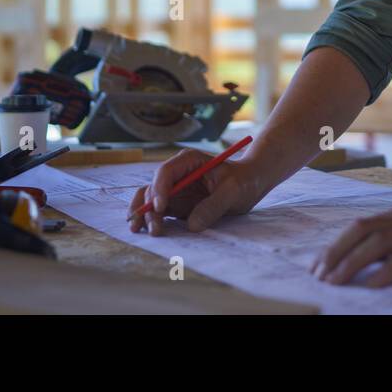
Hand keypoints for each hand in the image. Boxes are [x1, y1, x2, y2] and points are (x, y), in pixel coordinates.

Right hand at [126, 149, 268, 235]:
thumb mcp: (233, 190)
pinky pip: (159, 212)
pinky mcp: (178, 204)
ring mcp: (176, 190)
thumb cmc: (243, 180)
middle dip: (148, 208)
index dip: (159, 190)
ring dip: (144, 215)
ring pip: (151, 201)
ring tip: (140, 231)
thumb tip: (191, 225)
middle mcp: (177, 174)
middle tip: (153, 228)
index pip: (166, 172)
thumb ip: (213, 205)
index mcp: (188, 161)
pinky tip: (144, 230)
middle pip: (153, 188)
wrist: (250, 184)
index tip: (160, 208)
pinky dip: (150, 220)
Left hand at [311, 204, 391, 287]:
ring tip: (336, 282)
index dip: (334, 245)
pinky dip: (386, 271)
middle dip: (335, 253)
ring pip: (378, 243)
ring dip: (352, 262)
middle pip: (361, 231)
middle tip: (319, 276)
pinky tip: (373, 285)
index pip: (358, 226)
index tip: (317, 266)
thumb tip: (363, 261)